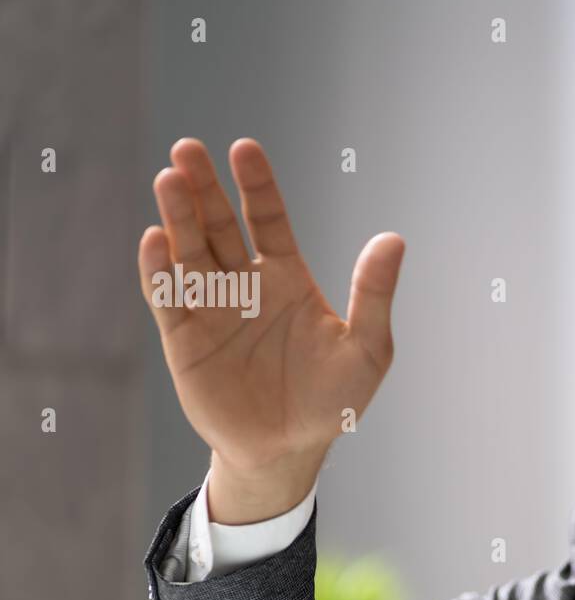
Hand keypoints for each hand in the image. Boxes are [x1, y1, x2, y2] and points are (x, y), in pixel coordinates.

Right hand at [138, 138, 403, 520]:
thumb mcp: (366, 348)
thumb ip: (374, 294)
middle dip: (203, 188)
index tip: (244, 149)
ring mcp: (210, 309)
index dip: (256, 185)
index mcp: (287, 278)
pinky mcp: (183, 339)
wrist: (290, 451)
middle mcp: (244, 284)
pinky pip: (168, 298)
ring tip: (169, 179)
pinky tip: (156, 240)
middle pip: (219, 225)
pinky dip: (160, 270)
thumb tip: (393, 238)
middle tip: (187, 149)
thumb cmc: (333, 401)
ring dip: (177, 217)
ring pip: (189, 252)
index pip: (267, 219)